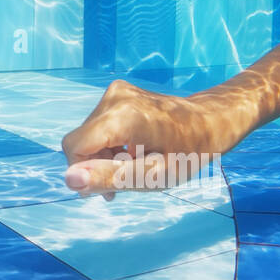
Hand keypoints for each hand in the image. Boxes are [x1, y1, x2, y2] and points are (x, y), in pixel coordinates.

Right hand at [62, 79, 224, 199]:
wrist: (209, 121)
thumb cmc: (188, 153)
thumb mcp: (153, 175)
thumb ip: (110, 177)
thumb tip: (69, 181)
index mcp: (123, 116)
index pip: (75, 147)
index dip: (86, 171)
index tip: (111, 187)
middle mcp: (114, 97)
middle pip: (80, 140)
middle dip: (96, 165)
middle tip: (127, 179)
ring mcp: (116, 91)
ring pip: (87, 134)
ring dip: (103, 156)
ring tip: (133, 165)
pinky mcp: (117, 92)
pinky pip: (97, 125)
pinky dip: (108, 143)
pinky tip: (130, 152)